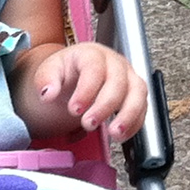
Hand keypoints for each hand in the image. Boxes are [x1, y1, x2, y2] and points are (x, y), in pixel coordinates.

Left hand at [29, 43, 147, 140]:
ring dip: (128, 115)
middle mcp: (114, 63)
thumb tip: (48, 93)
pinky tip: (121, 136)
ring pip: (137, 93)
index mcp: (92, 54)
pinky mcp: (136, 92)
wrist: (78, 74)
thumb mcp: (49, 71)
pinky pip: (142, 107)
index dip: (87, 90)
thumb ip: (46, 79)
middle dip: (104, 106)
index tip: (75, 109)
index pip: (94, 68)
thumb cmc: (67, 71)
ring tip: (114, 134)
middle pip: (118, 82)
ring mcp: (128, 77)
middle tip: (88, 124)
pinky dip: (134, 123)